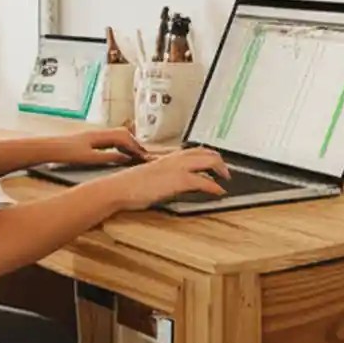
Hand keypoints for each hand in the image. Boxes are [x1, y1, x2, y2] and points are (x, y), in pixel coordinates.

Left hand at [50, 128, 149, 166]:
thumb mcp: (89, 158)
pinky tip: (119, 153)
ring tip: (135, 155)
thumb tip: (126, 158)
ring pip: (116, 136)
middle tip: (144, 156)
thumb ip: (108, 157)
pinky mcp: (88, 139)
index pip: (124, 139)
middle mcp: (98, 133)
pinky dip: (118, 145)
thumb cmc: (66, 152)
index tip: (145, 157)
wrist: (48, 147)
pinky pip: (109, 140)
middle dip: (134, 144)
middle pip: (122, 134)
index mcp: (99, 136)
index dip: (135, 148)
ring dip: (127, 144)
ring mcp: (93, 135)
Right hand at [96, 147, 230, 210]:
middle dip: (218, 160)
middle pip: (204, 152)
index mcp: (165, 158)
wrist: (117, 189)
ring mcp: (176, 168)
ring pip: (208, 161)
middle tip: (224, 171)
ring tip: (225, 178)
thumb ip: (161, 175)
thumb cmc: (127, 186)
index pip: (192, 150)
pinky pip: (204, 181)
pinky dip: (214, 186)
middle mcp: (172, 159)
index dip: (206, 155)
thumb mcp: (147, 176)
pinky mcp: (178, 180)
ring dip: (221, 169)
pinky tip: (218, 192)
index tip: (212, 162)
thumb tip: (169, 181)